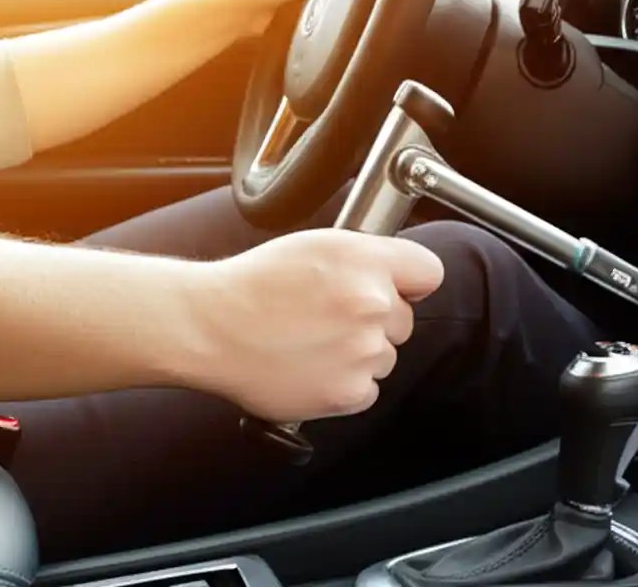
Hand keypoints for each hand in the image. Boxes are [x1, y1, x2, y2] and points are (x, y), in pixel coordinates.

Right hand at [182, 229, 443, 422]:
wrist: (209, 327)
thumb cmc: (251, 285)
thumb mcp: (314, 246)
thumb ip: (364, 259)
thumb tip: (397, 278)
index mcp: (365, 260)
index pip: (429, 273)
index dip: (409, 283)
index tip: (397, 291)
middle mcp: (372, 303)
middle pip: (404, 321)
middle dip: (374, 322)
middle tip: (327, 319)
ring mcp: (363, 351)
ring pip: (384, 357)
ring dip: (357, 355)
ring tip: (310, 343)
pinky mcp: (349, 391)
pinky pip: (367, 390)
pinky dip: (342, 385)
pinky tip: (308, 367)